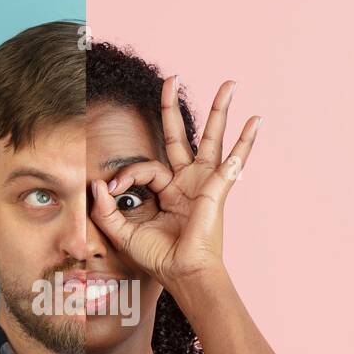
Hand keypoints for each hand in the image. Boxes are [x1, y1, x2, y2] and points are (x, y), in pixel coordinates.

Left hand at [89, 77, 260, 290]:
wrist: (183, 274)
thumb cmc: (160, 258)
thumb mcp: (123, 233)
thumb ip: (106, 210)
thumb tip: (96, 184)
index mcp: (169, 191)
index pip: (146, 167)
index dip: (126, 173)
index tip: (110, 189)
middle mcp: (188, 182)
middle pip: (181, 137)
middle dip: (174, 108)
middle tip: (171, 78)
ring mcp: (205, 182)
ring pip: (212, 138)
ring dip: (221, 111)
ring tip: (230, 84)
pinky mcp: (216, 188)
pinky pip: (234, 161)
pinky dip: (246, 142)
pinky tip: (256, 121)